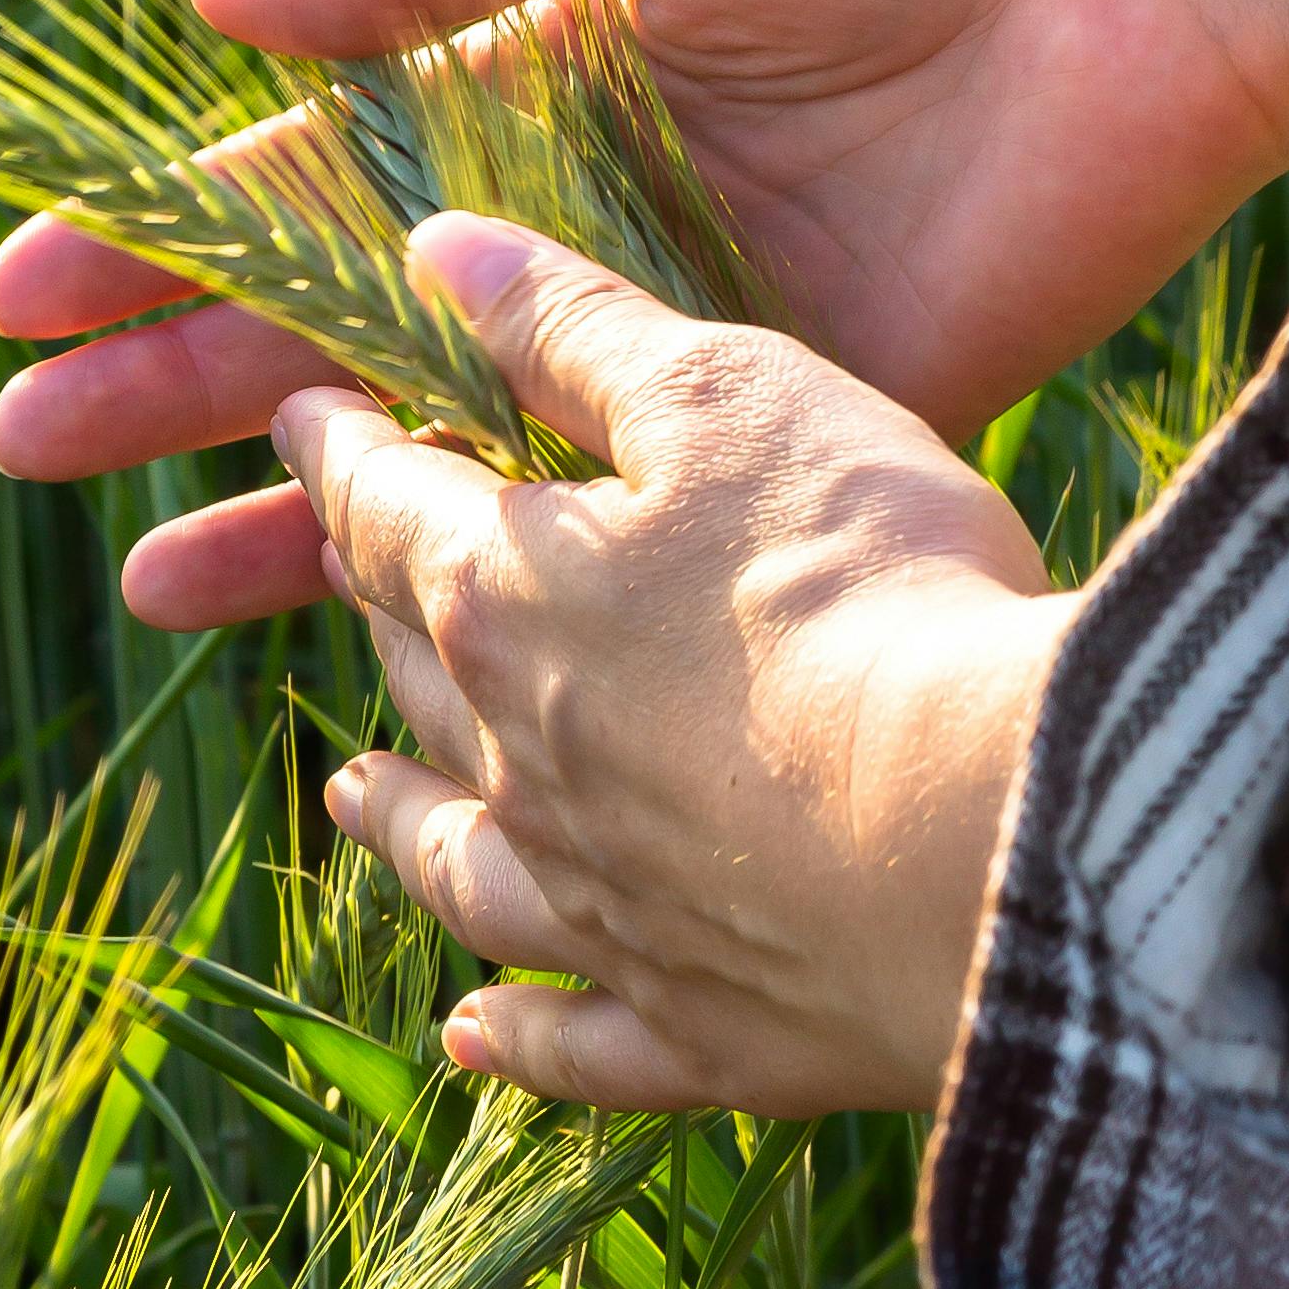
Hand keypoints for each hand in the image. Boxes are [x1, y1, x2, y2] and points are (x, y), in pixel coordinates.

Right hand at [0, 0, 1288, 602]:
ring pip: (453, 446)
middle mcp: (590, 215)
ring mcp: (684, 333)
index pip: (308, 176)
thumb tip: (208, 8)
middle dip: (184, 386)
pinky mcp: (795, 416)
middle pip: (343, 324)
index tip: (24, 301)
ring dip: (303, 510)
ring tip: (150, 584)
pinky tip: (376, 630)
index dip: (165, 238)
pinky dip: (501, 572)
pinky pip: (616, 512)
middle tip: (29, 454)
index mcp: (541, 70)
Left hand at [273, 213, 1067, 1117]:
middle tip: (346, 567)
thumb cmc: (862, 582)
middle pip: (417, 670)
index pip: (386, 507)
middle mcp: (520, 764)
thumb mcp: (730, 395)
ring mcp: (600, 912)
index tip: (302, 412)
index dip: (340, 451)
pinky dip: (512, 1033)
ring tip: (353, 791)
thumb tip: (435, 250)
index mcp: (509, 597)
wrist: (986, 840)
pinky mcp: (695, 1028)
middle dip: (372, 605)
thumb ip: (579, 328)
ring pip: (460, 860)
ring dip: (400, 820)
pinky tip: (474, 1033)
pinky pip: (571, 1038)